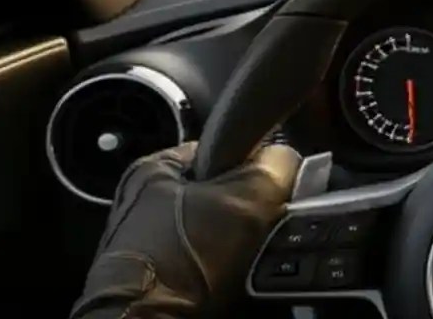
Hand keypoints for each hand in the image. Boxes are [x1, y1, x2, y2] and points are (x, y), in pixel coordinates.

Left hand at [70, 143, 299, 318]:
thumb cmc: (180, 262)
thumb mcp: (245, 199)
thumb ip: (274, 166)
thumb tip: (288, 158)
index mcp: (154, 170)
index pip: (220, 150)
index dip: (254, 165)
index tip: (272, 186)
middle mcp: (144, 204)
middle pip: (220, 195)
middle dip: (246, 212)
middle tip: (262, 230)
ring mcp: (149, 246)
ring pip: (217, 235)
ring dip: (238, 247)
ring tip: (247, 262)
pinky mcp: (159, 280)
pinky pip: (206, 266)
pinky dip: (224, 273)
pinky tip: (233, 281)